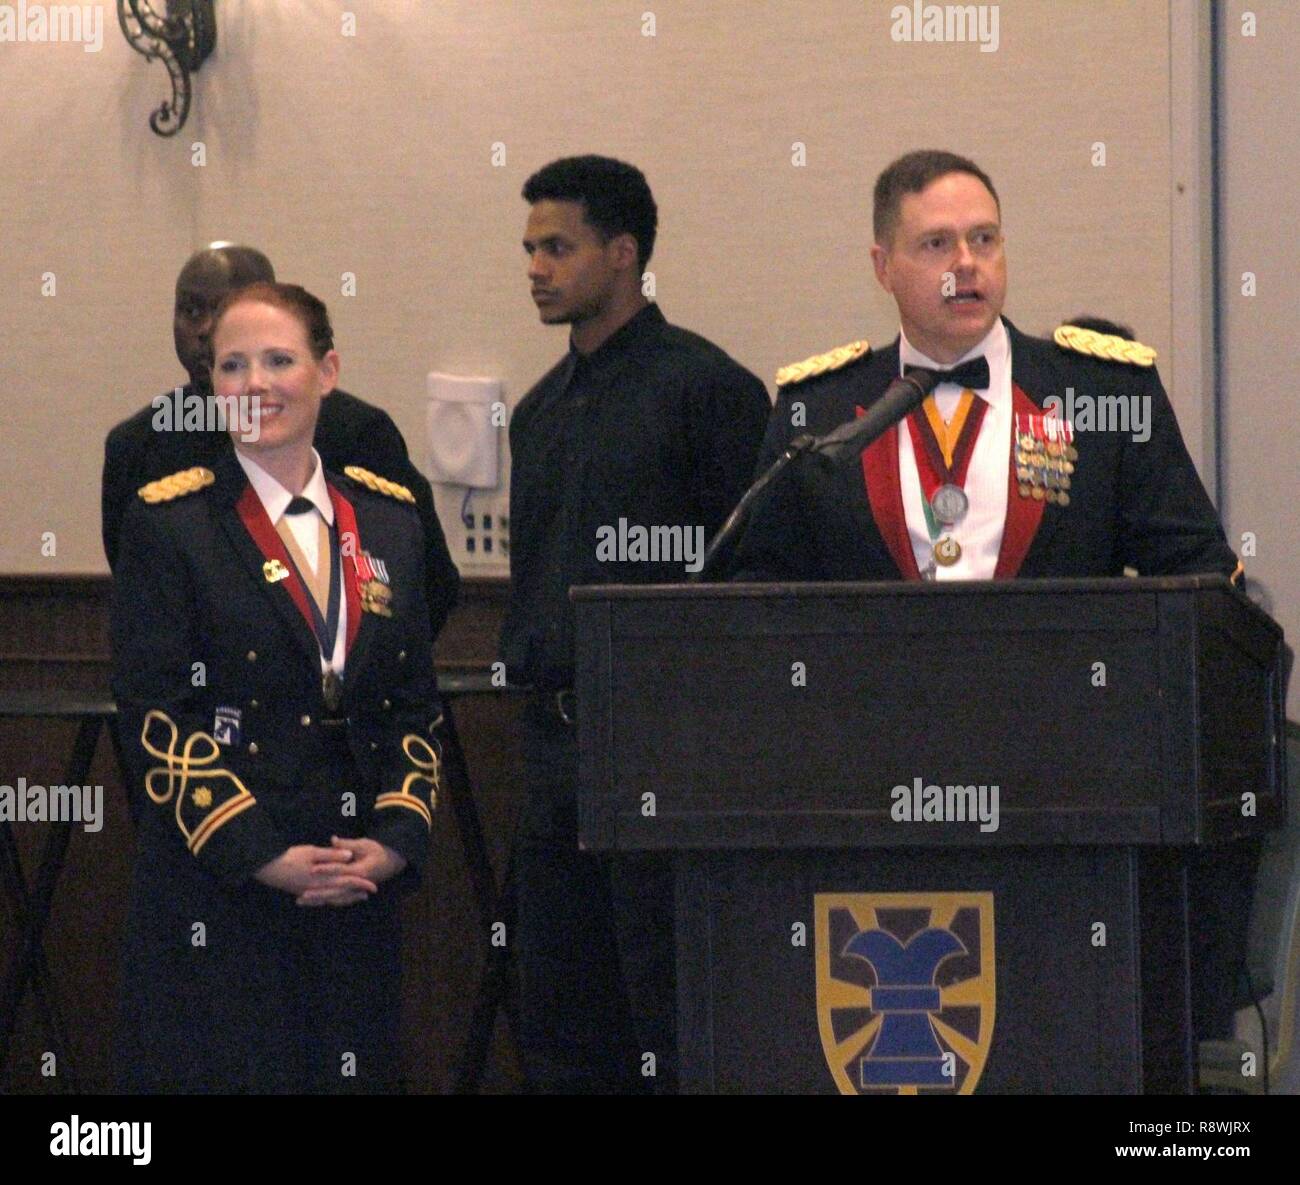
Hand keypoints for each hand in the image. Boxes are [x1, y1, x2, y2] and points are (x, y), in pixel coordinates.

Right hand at [254, 844, 377, 903]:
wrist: (266, 868)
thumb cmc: (289, 857)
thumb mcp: (311, 852)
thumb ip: (331, 855)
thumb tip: (350, 856)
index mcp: (322, 879)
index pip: (346, 882)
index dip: (361, 884)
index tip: (374, 887)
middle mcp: (317, 889)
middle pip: (341, 893)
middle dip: (355, 894)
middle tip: (369, 893)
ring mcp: (309, 893)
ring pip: (331, 898)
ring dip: (345, 898)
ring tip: (356, 897)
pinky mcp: (302, 892)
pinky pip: (321, 899)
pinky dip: (331, 899)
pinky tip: (333, 898)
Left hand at [293, 836, 405, 906]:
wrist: (392, 862)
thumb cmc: (378, 851)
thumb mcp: (364, 844)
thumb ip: (347, 844)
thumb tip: (332, 840)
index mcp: (360, 870)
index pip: (340, 870)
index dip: (326, 869)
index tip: (312, 869)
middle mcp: (357, 883)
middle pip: (335, 890)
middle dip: (318, 894)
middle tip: (302, 896)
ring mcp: (355, 889)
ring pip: (335, 898)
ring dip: (319, 900)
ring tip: (302, 901)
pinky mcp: (353, 892)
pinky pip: (338, 899)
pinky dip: (325, 901)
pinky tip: (313, 902)